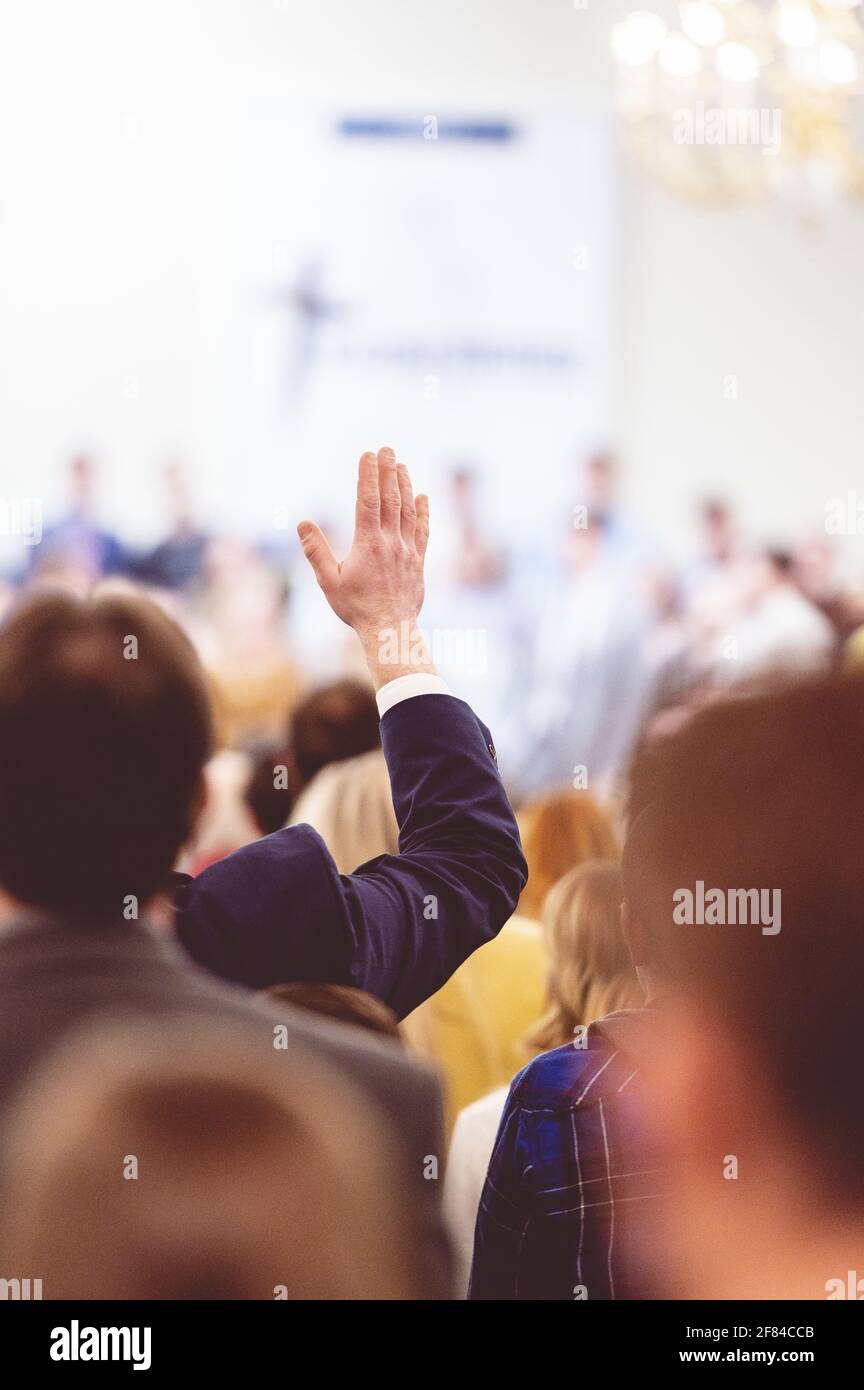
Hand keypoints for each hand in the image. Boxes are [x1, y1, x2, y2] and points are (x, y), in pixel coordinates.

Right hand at [298, 447, 433, 687]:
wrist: (390, 630)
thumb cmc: (355, 608)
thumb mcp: (328, 581)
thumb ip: (316, 551)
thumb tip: (303, 523)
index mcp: (368, 543)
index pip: (368, 500)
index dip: (368, 475)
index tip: (367, 454)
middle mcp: (391, 542)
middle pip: (391, 499)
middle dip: (388, 471)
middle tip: (387, 449)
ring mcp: (407, 550)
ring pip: (408, 511)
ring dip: (405, 485)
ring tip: (402, 465)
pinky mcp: (417, 561)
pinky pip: (422, 530)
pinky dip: (422, 512)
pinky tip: (422, 497)